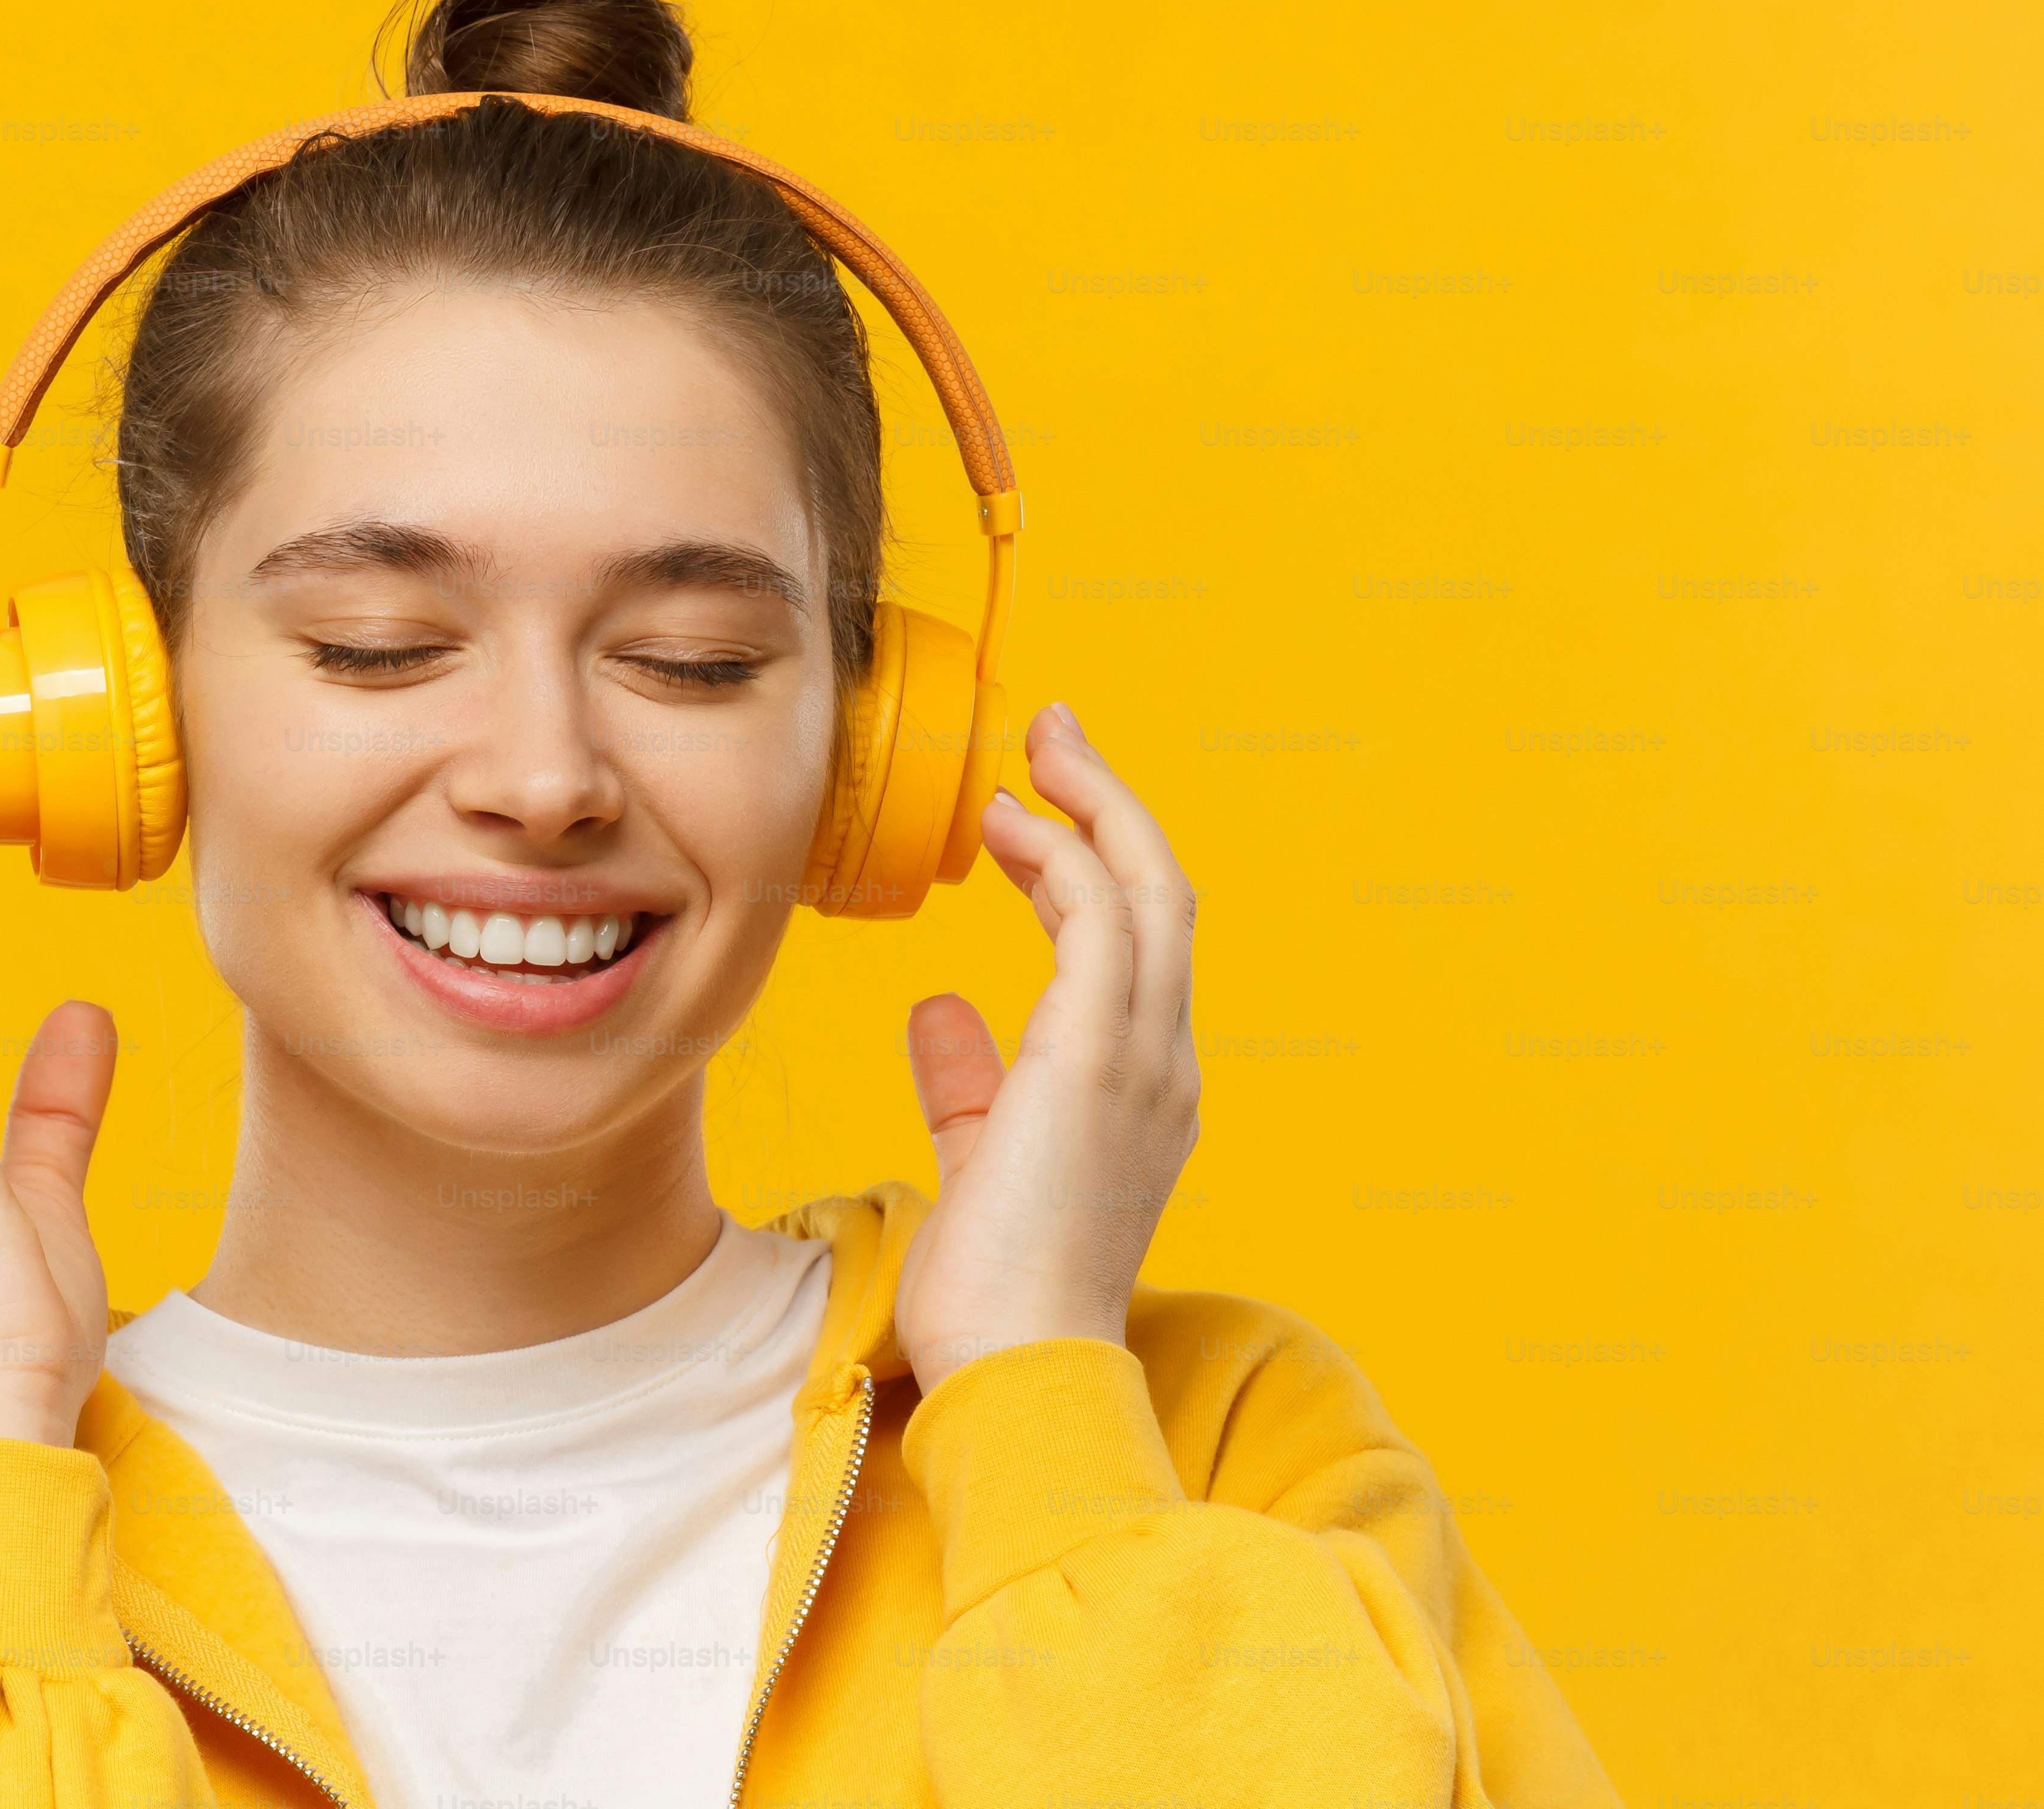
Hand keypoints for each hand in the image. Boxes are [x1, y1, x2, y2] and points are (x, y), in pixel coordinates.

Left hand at [893, 702, 1200, 1397]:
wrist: (1016, 1365)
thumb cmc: (995, 1285)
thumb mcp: (978, 1155)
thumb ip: (966, 1080)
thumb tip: (935, 1007)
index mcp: (1143, 1086)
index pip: (1136, 943)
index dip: (1095, 860)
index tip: (1036, 808)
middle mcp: (1164, 1062)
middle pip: (1161, 891)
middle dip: (1110, 802)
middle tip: (1052, 734)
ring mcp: (1144, 1058)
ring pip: (1146, 888)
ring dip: (1093, 804)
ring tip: (1034, 750)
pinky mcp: (1100, 1057)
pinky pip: (1100, 921)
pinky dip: (1061, 858)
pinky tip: (1008, 828)